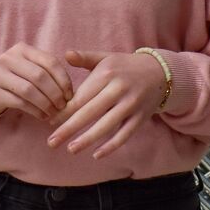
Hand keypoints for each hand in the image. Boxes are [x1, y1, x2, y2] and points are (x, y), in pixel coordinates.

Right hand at [0, 43, 72, 122]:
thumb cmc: (13, 78)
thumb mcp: (27, 68)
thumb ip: (46, 72)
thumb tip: (69, 91)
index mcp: (22, 50)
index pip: (49, 62)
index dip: (63, 79)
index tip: (70, 94)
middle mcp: (8, 59)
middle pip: (39, 76)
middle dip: (55, 93)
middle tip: (63, 106)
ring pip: (29, 90)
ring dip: (45, 104)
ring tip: (53, 112)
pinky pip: (19, 102)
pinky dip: (35, 111)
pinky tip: (42, 116)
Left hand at [50, 49, 165, 157]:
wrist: (161, 73)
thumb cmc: (124, 66)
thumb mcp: (105, 58)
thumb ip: (84, 58)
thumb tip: (66, 54)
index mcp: (106, 74)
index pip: (81, 97)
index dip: (64, 111)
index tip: (49, 121)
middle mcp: (119, 90)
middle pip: (90, 113)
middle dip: (69, 128)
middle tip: (52, 142)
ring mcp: (131, 105)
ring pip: (107, 126)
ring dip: (88, 140)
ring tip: (71, 150)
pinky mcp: (141, 118)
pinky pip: (125, 135)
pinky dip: (111, 146)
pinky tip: (96, 155)